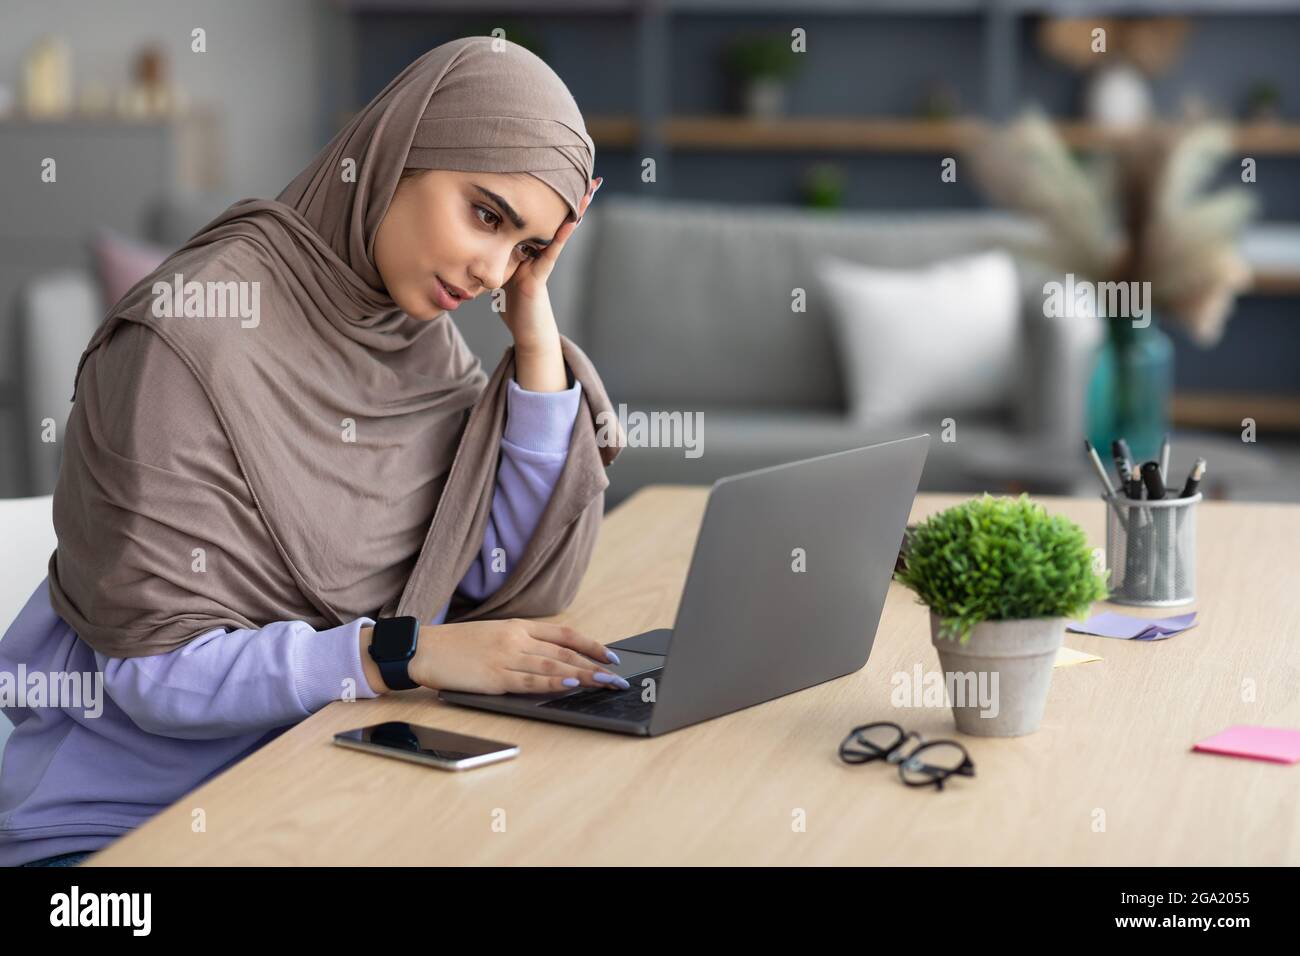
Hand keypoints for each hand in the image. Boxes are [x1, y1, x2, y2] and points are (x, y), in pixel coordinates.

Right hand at [408, 618, 626, 694]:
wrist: (423, 649)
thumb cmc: (456, 646)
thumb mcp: (493, 634)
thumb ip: (521, 643)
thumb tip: (552, 660)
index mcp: (518, 626)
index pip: (564, 634)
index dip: (591, 645)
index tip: (611, 656)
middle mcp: (516, 638)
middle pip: (564, 651)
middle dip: (595, 665)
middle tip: (618, 676)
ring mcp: (506, 657)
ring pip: (553, 666)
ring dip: (583, 676)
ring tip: (606, 682)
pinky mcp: (495, 676)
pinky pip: (530, 681)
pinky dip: (552, 683)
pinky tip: (570, 685)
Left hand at [497, 176, 601, 350]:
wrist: (525, 328)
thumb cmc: (513, 301)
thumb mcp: (501, 269)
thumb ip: (495, 252)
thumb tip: (475, 237)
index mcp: (531, 246)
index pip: (541, 215)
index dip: (550, 195)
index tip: (559, 171)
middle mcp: (542, 251)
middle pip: (557, 217)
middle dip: (572, 197)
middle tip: (590, 175)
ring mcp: (544, 262)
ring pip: (560, 230)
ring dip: (576, 211)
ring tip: (589, 190)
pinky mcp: (541, 275)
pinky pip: (552, 251)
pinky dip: (561, 235)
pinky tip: (571, 221)